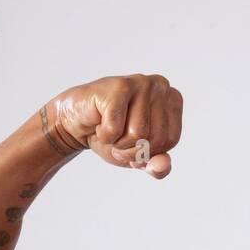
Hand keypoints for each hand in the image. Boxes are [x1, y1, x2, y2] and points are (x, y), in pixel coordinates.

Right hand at [45, 74, 182, 178]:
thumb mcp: (140, 158)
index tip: (133, 140)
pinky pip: (116, 128)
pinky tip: (98, 122)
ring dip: (118, 142)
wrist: (76, 125)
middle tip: (117, 135)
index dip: (148, 151)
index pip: (170, 140)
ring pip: (139, 134)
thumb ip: (157, 166)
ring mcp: (141, 82)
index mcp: (173, 100)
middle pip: (156, 138)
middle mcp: (161, 85)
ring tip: (109, 128)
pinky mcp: (118, 86)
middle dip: (132, 148)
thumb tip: (163, 166)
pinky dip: (104, 135)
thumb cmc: (113, 137)